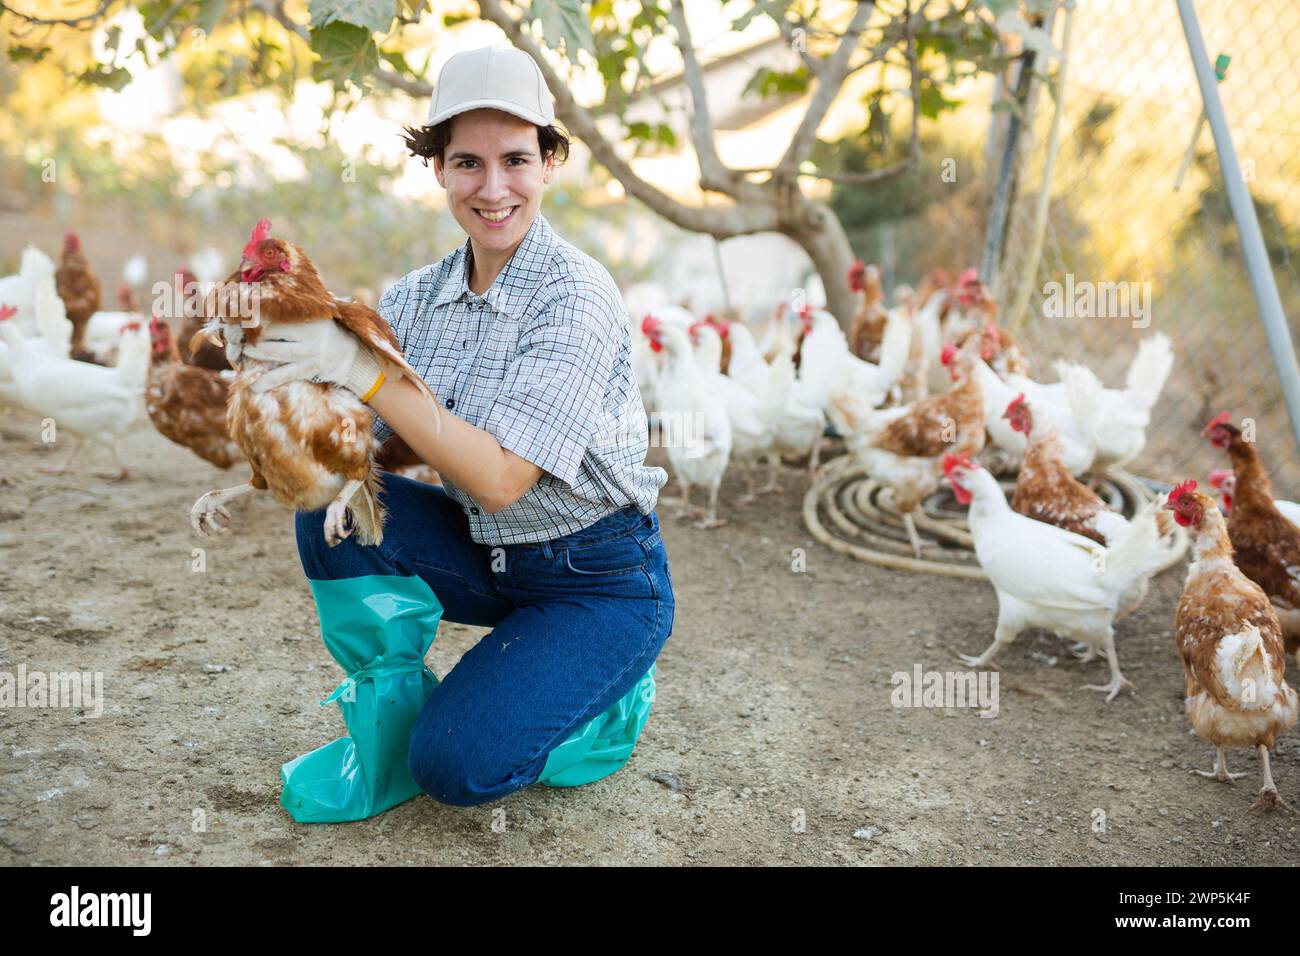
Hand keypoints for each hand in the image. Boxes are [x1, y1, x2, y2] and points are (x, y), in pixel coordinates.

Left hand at [240, 319, 384, 398]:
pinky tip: (254, 387)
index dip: (260, 313)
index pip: (281, 312)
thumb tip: (270, 284)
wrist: (351, 356)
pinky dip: (269, 381)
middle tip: (238, 333)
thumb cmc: (327, 330)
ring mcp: (311, 353)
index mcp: (312, 316)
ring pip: (278, 352)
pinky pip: (285, 375)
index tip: (243, 312)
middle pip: (276, 331)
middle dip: (254, 333)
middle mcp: (312, 333)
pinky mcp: (311, 369)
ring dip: (258, 353)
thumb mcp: (318, 313)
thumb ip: (299, 305)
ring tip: (244, 352)